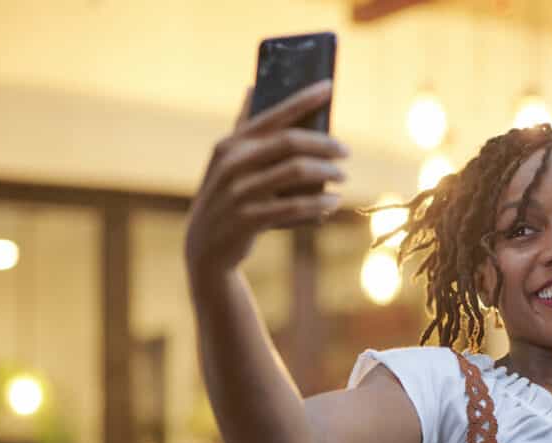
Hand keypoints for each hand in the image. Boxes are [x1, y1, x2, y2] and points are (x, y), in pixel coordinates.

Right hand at [184, 80, 348, 276]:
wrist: (205, 247)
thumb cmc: (226, 197)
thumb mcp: (227, 162)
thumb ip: (243, 127)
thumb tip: (253, 87)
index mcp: (231, 144)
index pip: (273, 114)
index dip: (302, 99)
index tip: (328, 86)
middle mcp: (233, 164)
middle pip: (291, 142)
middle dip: (325, 145)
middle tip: (345, 152)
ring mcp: (239, 192)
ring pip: (297, 172)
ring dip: (327, 173)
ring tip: (343, 178)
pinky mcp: (249, 220)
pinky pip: (295, 206)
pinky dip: (319, 203)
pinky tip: (332, 203)